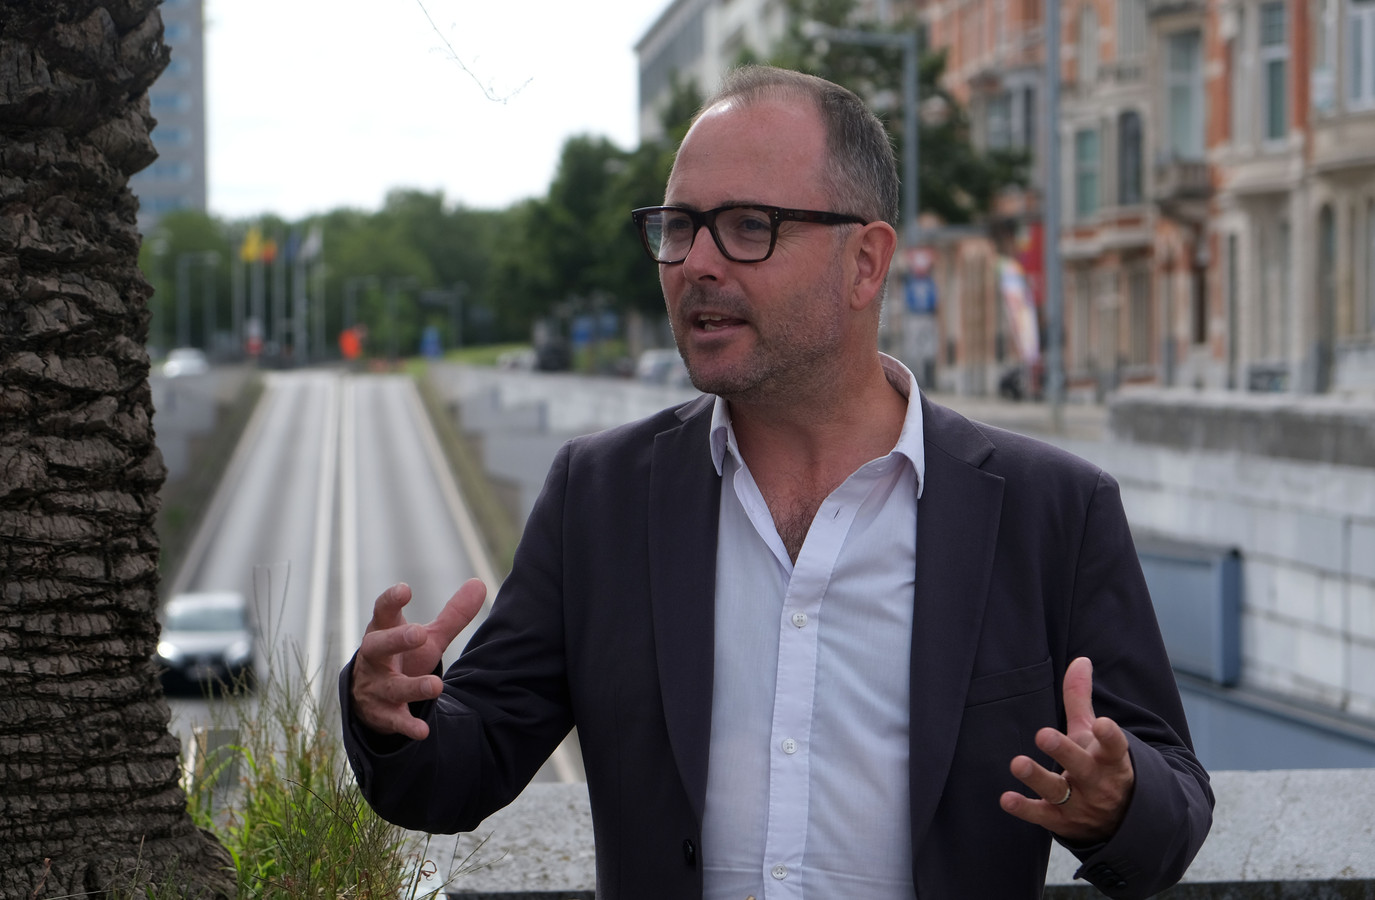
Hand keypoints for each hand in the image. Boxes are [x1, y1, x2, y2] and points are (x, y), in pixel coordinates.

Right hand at [350, 579, 485, 740]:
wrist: (371, 697)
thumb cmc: (402, 657)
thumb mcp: (427, 637)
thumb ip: (452, 615)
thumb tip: (480, 583)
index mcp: (383, 632)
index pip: (382, 612)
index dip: (390, 600)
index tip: (404, 589)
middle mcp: (375, 658)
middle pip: (378, 646)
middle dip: (396, 640)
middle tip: (418, 633)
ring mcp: (377, 687)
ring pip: (391, 687)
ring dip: (412, 686)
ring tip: (436, 686)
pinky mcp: (383, 714)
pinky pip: (394, 720)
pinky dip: (407, 725)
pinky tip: (423, 730)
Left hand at [999, 657, 1134, 843]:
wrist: (1118, 821)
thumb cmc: (1099, 765)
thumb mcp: (1092, 734)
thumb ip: (1081, 699)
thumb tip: (1079, 660)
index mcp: (1110, 759)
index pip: (1115, 747)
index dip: (1110, 737)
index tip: (1103, 724)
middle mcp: (1096, 782)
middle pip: (1081, 767)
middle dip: (1064, 752)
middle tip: (1043, 735)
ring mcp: (1079, 804)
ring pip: (1059, 792)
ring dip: (1037, 778)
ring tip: (1017, 763)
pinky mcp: (1061, 821)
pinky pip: (1042, 815)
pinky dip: (1024, 809)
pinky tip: (1006, 798)